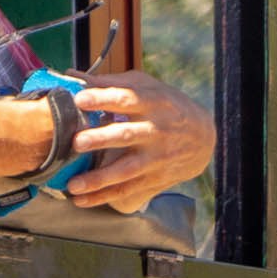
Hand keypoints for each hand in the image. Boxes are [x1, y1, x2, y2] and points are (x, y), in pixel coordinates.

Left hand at [63, 72, 212, 214]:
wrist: (202, 138)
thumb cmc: (166, 106)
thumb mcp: (147, 87)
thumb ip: (111, 83)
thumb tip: (73, 77)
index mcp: (152, 103)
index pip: (126, 99)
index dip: (103, 98)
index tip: (79, 99)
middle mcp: (154, 131)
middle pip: (125, 135)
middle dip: (100, 139)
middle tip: (76, 142)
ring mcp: (155, 157)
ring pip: (125, 170)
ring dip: (98, 178)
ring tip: (73, 184)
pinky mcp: (153, 178)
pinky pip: (126, 190)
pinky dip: (103, 197)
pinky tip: (80, 200)